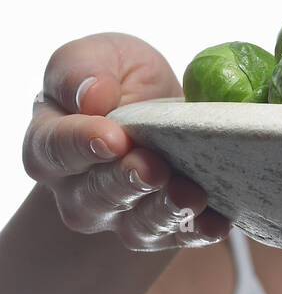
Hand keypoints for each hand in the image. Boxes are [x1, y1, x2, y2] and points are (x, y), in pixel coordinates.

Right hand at [23, 32, 231, 251]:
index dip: (82, 143)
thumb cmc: (116, 79)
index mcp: (51, 142)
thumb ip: (81, 70)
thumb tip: (91, 95)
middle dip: (127, 182)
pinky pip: (178, 237)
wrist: (155, 110)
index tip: (113, 137)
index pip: (55, 149)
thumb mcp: (98, 56)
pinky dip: (199, 231)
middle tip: (153, 168)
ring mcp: (119, 216)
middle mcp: (78, 190)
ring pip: (136, 225)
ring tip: (190, 195)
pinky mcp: (161, 229)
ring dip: (164, 211)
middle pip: (96, 195)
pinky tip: (218, 222)